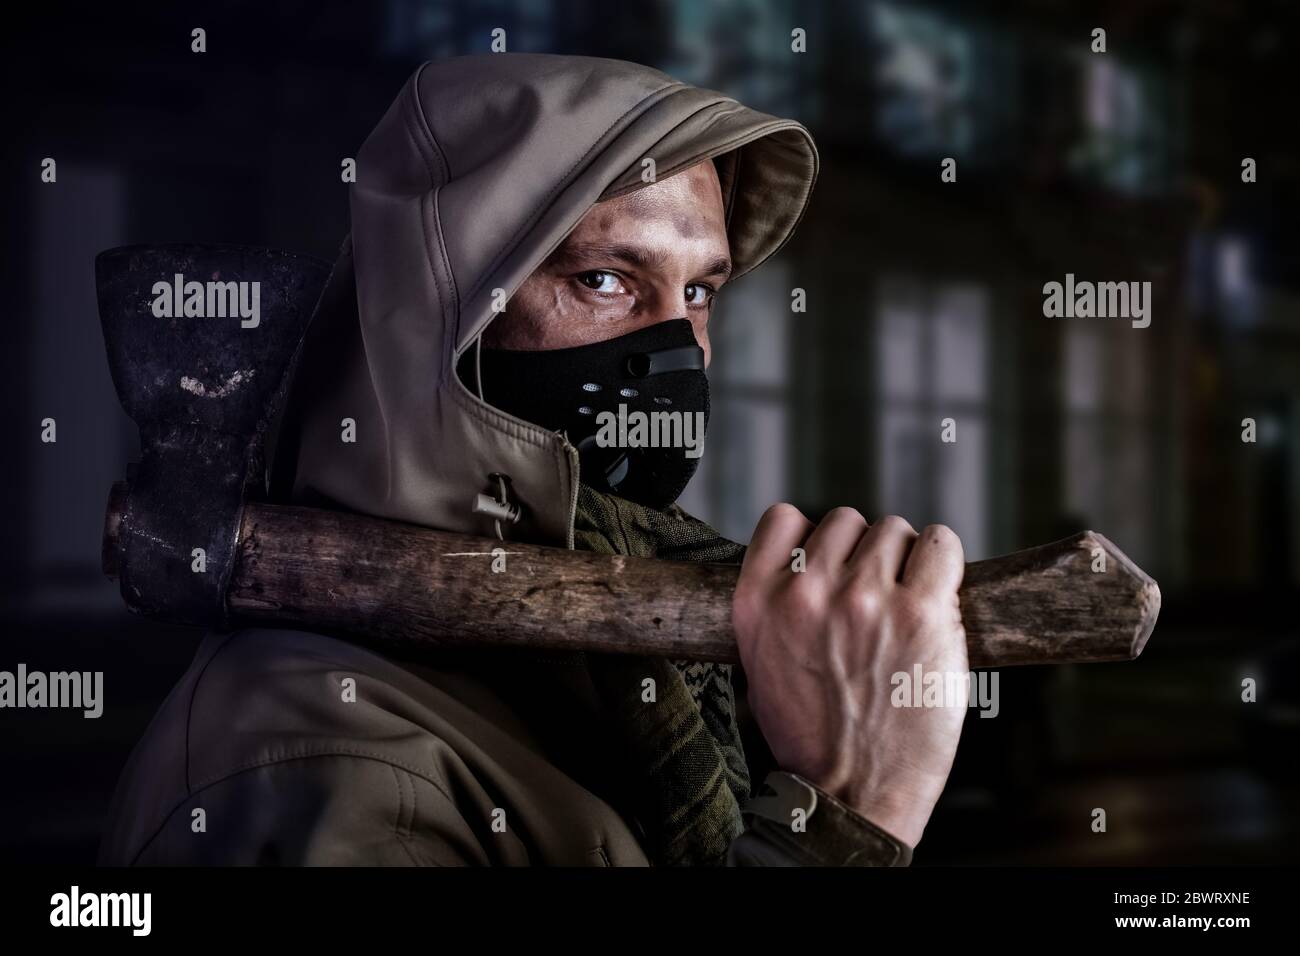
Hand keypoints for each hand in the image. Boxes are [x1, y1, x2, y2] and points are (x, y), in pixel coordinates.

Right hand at [732, 505, 968, 847]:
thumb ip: (779, 606)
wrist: (852, 793)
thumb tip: (815, 564)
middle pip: (846, 521)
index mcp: (757, 601)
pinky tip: (940, 591)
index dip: (812, 538)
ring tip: (907, 606)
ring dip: (905, 560)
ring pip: (894, 530)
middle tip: (876, 599)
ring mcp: (864, 598)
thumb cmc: (812, 736)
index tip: (830, 565)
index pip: (783, 519)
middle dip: (863, 554)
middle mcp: (806, 591)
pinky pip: (942, 544)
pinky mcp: (921, 611)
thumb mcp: (762, 664)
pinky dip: (944, 559)